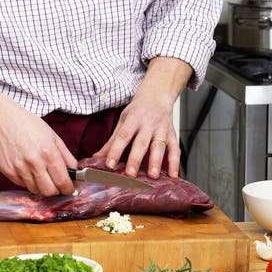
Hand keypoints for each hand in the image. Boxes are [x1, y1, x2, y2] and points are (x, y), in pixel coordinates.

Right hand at [0, 99, 77, 195]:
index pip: (62, 181)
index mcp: (48, 152)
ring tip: (40, 173)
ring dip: (41, 186)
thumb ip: (66, 156)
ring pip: (35, 190)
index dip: (68, 189)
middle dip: (55, 190)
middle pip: (49, 191)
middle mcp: (33, 162)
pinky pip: (22, 185)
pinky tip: (28, 169)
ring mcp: (19, 168)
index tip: (69, 189)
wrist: (3, 120)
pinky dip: (28, 181)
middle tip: (56, 184)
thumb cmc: (29, 125)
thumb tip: (75, 173)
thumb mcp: (53, 137)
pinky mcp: (8, 171)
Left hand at [94, 56, 190, 178]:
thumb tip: (97, 158)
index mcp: (133, 119)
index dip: (116, 150)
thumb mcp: (123, 121)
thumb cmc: (138, 111)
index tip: (110, 165)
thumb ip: (112, 142)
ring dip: (156, 161)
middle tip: (130, 174)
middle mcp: (148, 124)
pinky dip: (175, 163)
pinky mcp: (172, 135)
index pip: (123, 136)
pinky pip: (175, 150)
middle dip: (136, 159)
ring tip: (153, 175)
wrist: (157, 96)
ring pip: (159, 146)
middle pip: (141, 143)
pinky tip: (172, 175)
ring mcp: (162, 129)